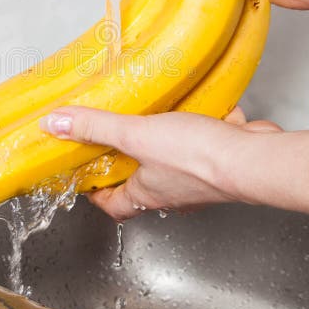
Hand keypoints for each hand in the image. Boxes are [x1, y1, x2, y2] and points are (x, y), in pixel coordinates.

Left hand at [40, 105, 280, 220]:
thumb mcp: (135, 135)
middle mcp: (172, 191)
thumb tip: (55, 125)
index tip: (84, 175)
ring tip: (154, 112)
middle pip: (142, 180)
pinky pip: (206, 140)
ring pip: (174, 158)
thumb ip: (96, 127)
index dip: (96, 192)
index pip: (112, 205)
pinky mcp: (221, 157)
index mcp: (146, 194)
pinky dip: (202, 122)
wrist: (254, 158)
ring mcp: (198, 176)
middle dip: (129, 158)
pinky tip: (200, 103)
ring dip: (164, 137)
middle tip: (116, 133)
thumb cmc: (198, 159)